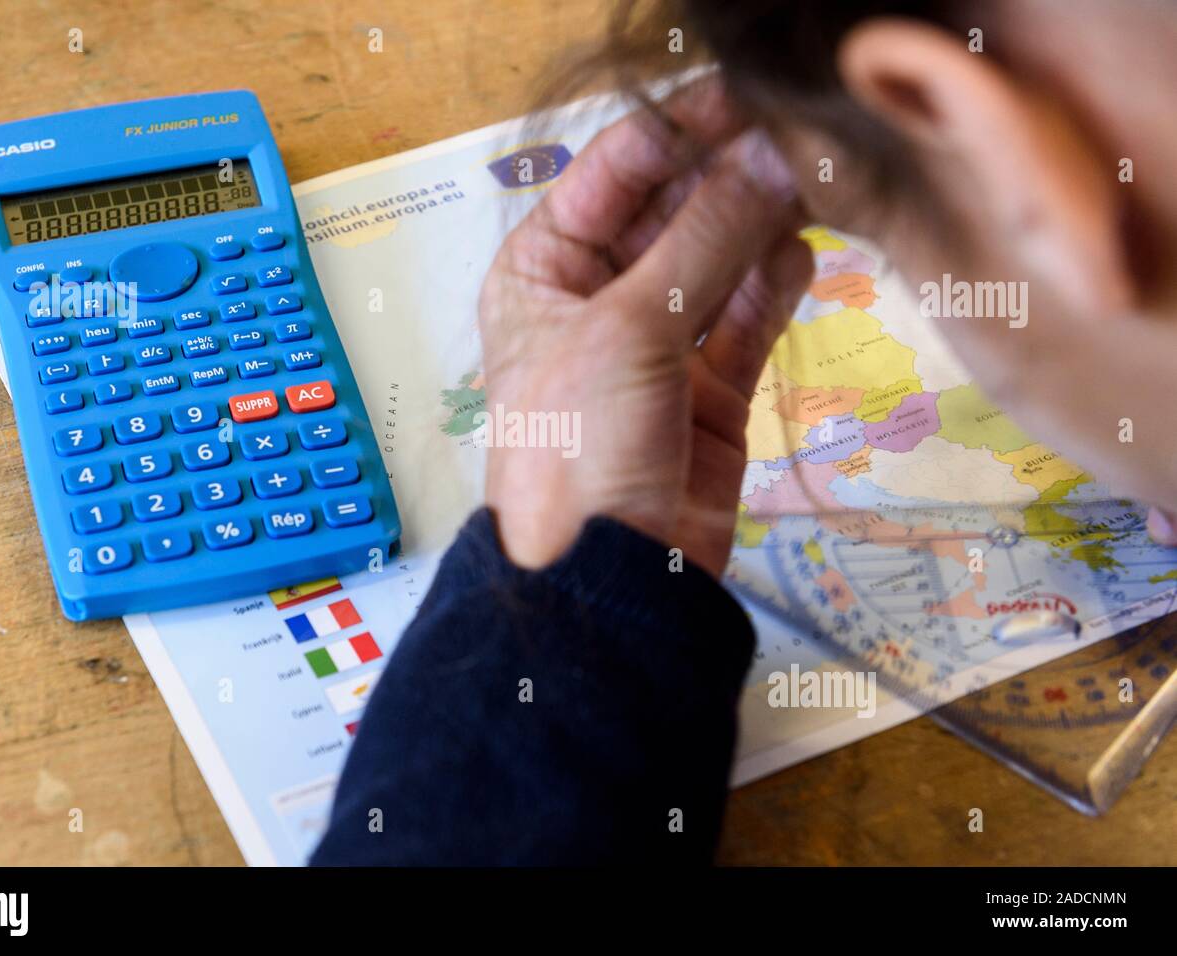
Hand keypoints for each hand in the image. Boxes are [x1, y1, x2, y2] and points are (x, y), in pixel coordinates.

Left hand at [478, 82, 811, 575]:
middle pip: (676, 207)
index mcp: (544, 268)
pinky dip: (774, 283)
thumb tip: (773, 154)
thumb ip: (707, 239)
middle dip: (732, 174)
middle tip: (799, 141)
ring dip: (762, 224)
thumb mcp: (627, 331)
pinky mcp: (711, 384)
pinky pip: (749, 313)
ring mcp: (657, 340)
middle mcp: (598, 295)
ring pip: (721, 256)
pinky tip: (800, 254)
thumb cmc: (574, 453)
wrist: (605, 579)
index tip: (750, 96)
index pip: (617, 169)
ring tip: (813, 188)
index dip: (682, 127)